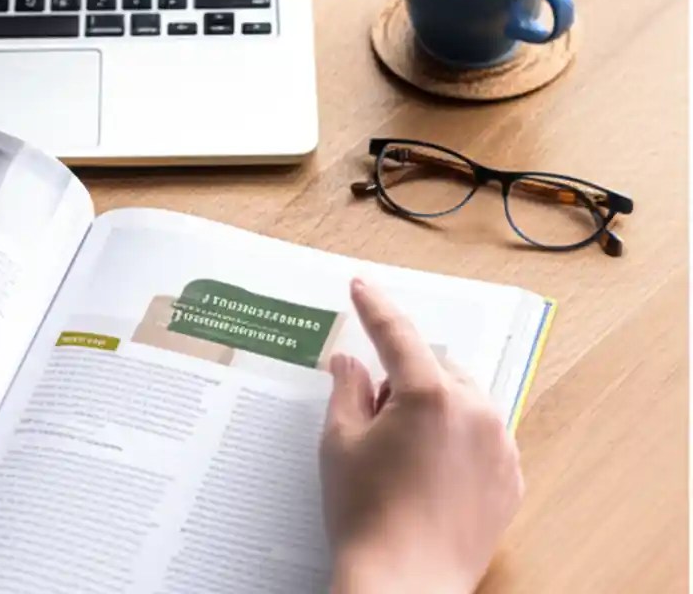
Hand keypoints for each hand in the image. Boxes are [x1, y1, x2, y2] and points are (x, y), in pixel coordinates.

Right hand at [322, 279, 523, 593]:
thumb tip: (350, 362)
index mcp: (429, 395)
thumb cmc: (365, 514)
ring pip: (465, 401)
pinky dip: (458, 440)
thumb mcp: (339, 444)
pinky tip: (428, 471)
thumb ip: (346, 391)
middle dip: (405, 378)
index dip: (375, 307)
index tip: (361, 286)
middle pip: (437, 368)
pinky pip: (485, 439)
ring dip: (435, 406)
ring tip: (400, 450)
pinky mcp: (510, 479)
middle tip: (372, 413)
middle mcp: (475, 411)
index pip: (397, 335)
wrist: (404, 583)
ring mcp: (500, 446)